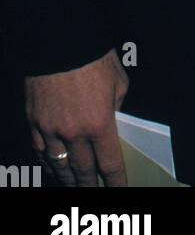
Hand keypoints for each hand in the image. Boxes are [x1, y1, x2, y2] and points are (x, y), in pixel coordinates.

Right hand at [26, 48, 128, 186]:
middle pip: (82, 171)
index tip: (119, 190)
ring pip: (58, 166)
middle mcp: (75, 134)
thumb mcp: (118, 81)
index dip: (116, 181)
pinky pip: (40, 151)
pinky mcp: (34, 122)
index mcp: (100, 124)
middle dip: (89, 186)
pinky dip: (47, 163)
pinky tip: (51, 167)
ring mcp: (51, 130)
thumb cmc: (94, 57)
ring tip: (73, 186)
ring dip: (67, 180)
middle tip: (93, 194)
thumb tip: (112, 116)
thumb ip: (116, 105)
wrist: (59, 40)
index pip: (110, 163)